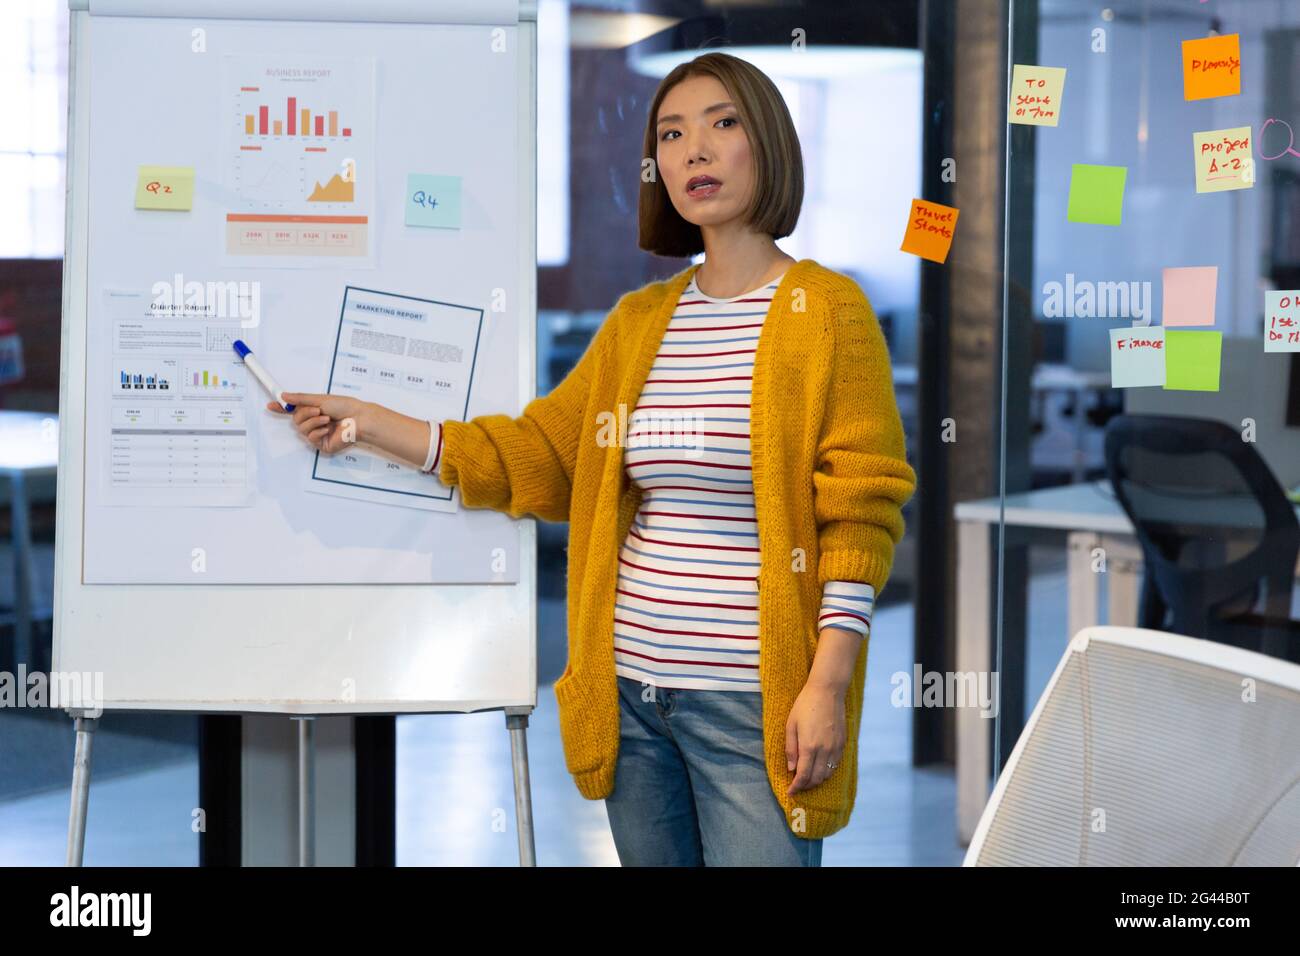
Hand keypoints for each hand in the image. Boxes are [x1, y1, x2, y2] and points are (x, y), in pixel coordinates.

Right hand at [267, 392, 369, 455]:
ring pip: (302, 429)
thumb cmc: (345, 407)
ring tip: (326, 418)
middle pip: (296, 420)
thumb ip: (300, 399)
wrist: (358, 419)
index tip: (270, 405)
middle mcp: (315, 422)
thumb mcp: (320, 399)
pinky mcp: (322, 444)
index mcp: (314, 410)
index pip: (294, 410)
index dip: (282, 408)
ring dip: (313, 422)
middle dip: (304, 414)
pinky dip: (318, 431)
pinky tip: (328, 429)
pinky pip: (311, 438)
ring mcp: (318, 434)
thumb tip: (284, 396)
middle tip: (317, 410)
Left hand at [785, 680, 846, 794]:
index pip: (803, 775)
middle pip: (816, 778)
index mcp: (809, 746)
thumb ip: (791, 749)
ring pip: (828, 774)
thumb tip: (791, 769)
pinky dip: (827, 771)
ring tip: (807, 779)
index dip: (796, 787)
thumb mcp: (791, 725)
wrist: (827, 692)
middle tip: (797, 786)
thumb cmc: (805, 706)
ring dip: (817, 780)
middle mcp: (824, 750)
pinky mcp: (842, 743)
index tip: (790, 792)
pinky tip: (820, 768)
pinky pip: (836, 765)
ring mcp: (835, 747)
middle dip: (806, 786)